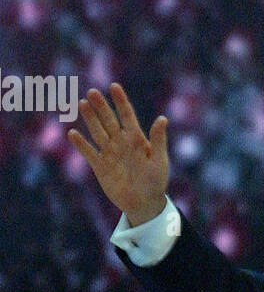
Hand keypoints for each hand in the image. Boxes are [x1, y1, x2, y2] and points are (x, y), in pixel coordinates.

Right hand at [68, 83, 168, 226]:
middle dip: (101, 107)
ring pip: (97, 132)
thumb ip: (158, 141)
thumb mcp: (159, 161)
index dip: (121, 102)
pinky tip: (73, 134)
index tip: (114, 87)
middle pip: (109, 120)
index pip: (127, 116)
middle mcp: (120, 142)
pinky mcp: (100, 166)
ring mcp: (109, 153)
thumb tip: (163, 119)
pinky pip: (89, 152)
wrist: (144, 204)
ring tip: (82, 104)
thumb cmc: (155, 182)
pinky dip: (81, 144)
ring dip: (90, 119)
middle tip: (93, 92)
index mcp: (136, 139)